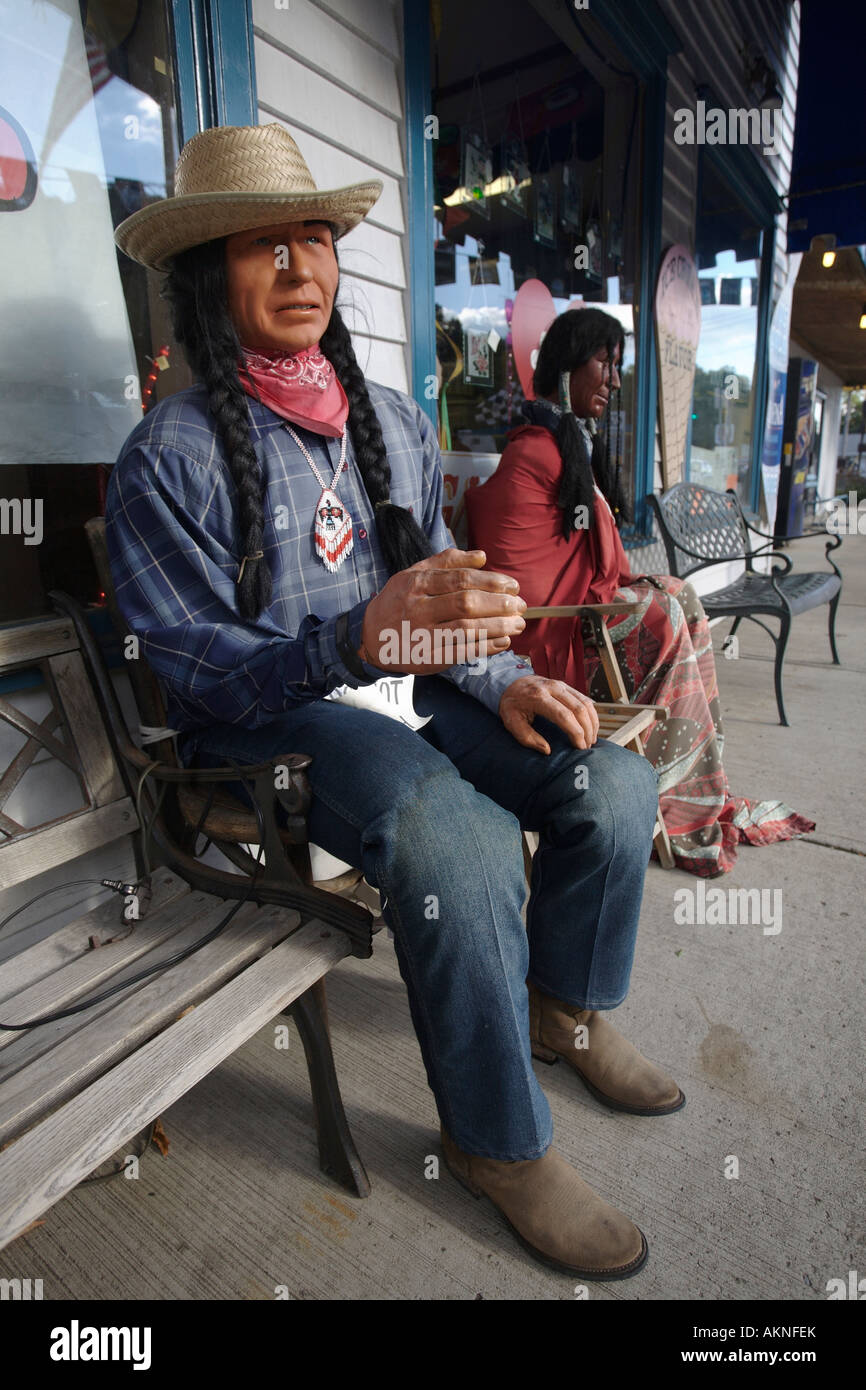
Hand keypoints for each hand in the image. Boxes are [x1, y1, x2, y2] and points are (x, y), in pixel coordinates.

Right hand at [360, 548, 526, 674]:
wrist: (369, 636)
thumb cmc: (399, 601)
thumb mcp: (415, 574)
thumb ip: (448, 562)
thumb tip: (482, 556)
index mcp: (417, 583)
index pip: (461, 579)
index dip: (492, 582)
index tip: (513, 586)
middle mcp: (418, 608)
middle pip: (466, 604)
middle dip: (499, 604)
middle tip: (521, 606)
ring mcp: (422, 635)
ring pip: (466, 630)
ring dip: (498, 627)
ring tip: (518, 624)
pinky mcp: (426, 658)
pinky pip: (461, 652)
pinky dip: (486, 647)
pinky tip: (503, 641)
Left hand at [498, 675, 598, 753]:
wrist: (511, 682)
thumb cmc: (512, 705)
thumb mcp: (512, 722)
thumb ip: (527, 738)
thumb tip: (547, 750)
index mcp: (538, 697)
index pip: (564, 715)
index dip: (576, 732)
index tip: (580, 747)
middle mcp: (552, 688)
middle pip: (579, 709)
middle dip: (587, 730)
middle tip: (587, 746)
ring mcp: (561, 685)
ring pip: (586, 703)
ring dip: (592, 722)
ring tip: (591, 739)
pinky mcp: (566, 686)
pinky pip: (585, 699)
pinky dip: (591, 714)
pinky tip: (591, 727)